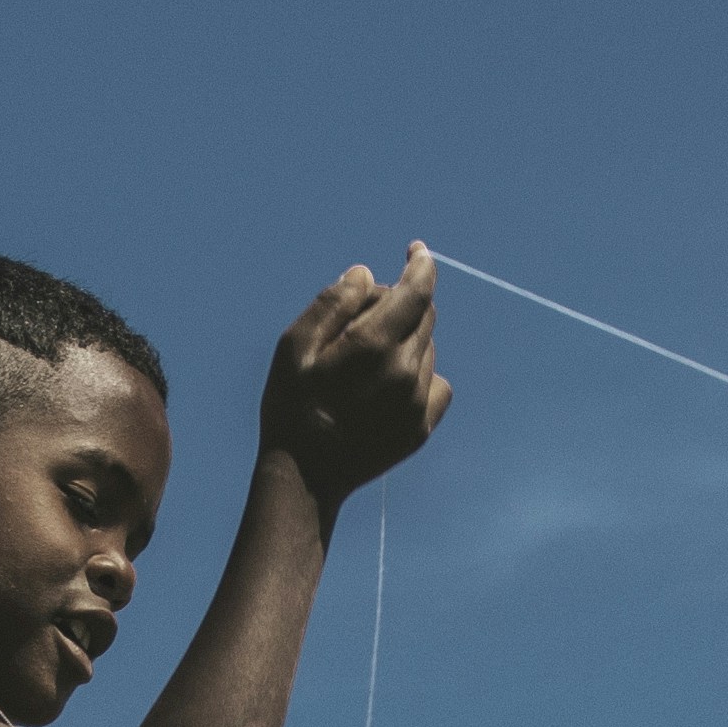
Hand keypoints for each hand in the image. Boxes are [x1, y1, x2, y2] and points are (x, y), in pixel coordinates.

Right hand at [260, 248, 450, 500]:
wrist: (305, 476)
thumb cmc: (291, 404)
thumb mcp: (295, 345)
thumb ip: (334, 302)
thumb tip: (368, 274)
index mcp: (373, 345)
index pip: (417, 290)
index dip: (421, 264)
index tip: (417, 250)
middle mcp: (405, 371)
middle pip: (423, 316)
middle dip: (399, 305)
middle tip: (359, 322)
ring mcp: (417, 402)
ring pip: (428, 348)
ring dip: (405, 341)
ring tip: (364, 364)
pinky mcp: (422, 427)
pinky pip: (436, 383)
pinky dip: (419, 374)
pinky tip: (389, 386)